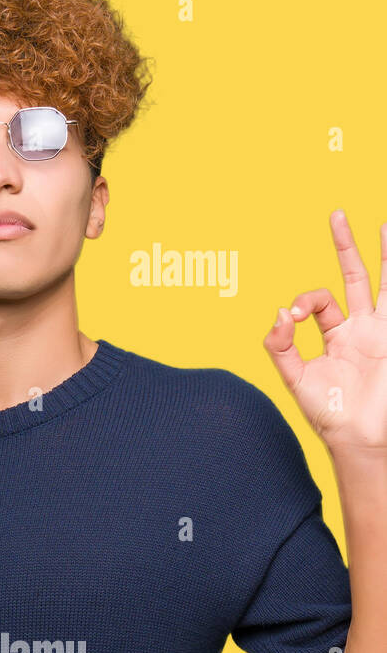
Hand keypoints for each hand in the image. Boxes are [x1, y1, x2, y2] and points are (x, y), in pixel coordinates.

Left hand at [264, 209, 386, 457]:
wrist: (358, 438)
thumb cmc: (328, 413)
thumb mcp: (295, 378)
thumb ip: (279, 348)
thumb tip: (277, 314)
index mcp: (337, 333)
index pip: (319, 300)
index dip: (303, 301)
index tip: (291, 318)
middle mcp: (363, 327)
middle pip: (356, 276)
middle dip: (347, 246)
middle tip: (336, 214)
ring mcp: (384, 331)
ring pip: (386, 282)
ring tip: (385, 222)